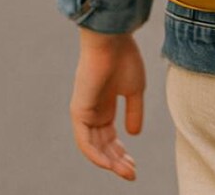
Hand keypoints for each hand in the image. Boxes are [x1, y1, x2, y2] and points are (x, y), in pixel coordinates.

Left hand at [70, 28, 145, 181]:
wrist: (112, 40)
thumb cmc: (125, 58)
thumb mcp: (135, 89)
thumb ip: (134, 111)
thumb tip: (134, 134)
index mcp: (105, 107)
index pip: (110, 138)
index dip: (122, 153)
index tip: (135, 165)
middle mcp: (93, 112)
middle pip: (103, 145)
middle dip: (118, 161)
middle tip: (132, 174)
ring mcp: (85, 113)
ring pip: (94, 146)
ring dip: (109, 162)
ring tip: (126, 172)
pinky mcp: (79, 111)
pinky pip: (84, 141)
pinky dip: (95, 154)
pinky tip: (109, 163)